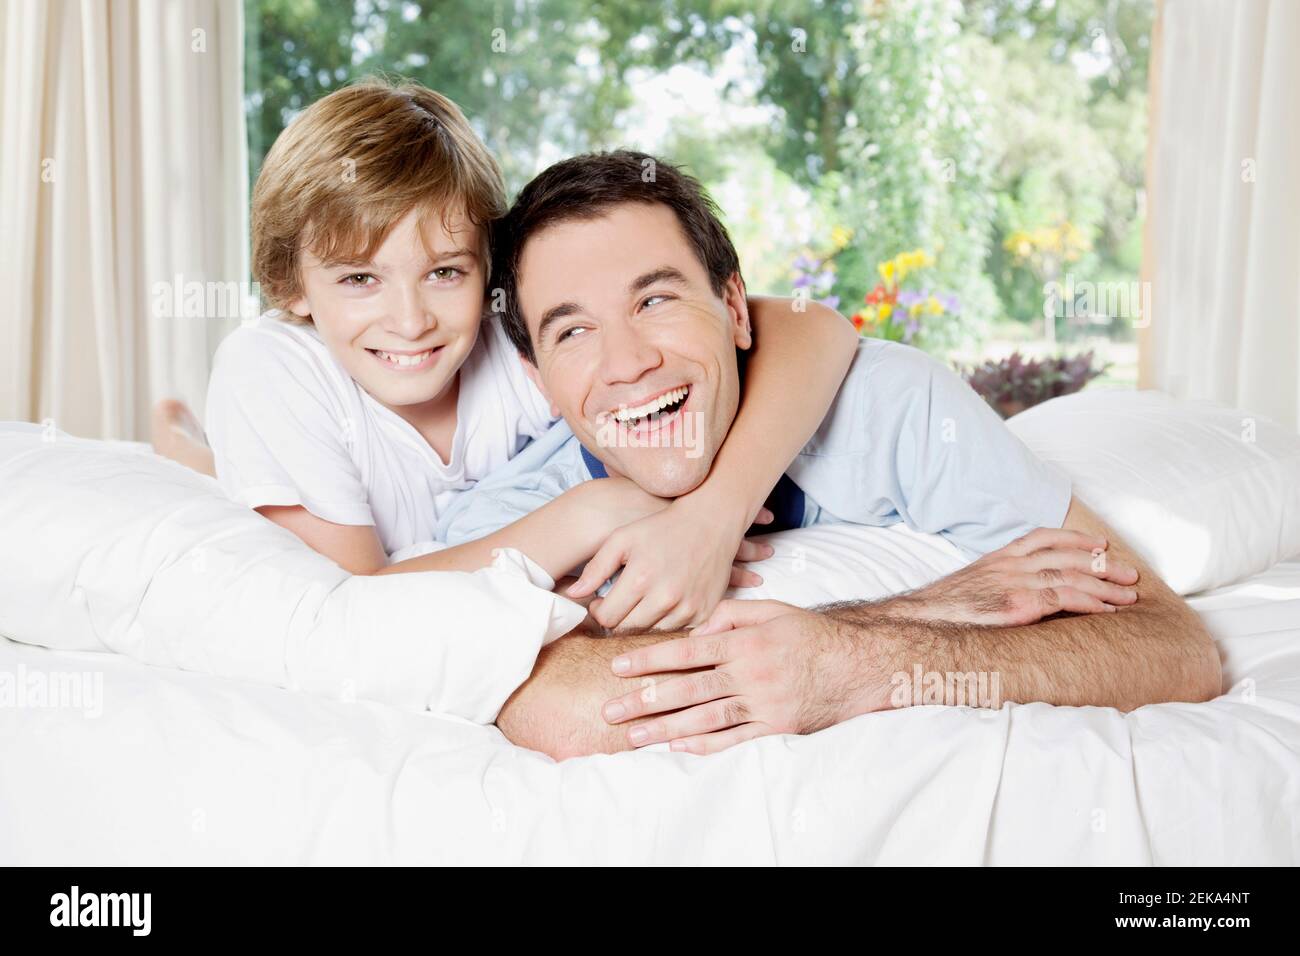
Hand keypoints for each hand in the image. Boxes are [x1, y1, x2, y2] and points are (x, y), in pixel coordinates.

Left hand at [565, 494, 774, 631]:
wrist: (710, 522)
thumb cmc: (661, 527)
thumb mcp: (623, 538)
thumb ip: (596, 567)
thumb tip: (573, 596)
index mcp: (641, 578)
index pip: (607, 618)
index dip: (598, 612)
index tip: (601, 602)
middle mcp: (666, 597)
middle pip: (627, 630)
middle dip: (617, 620)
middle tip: (619, 603)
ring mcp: (688, 607)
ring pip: (651, 635)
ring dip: (641, 623)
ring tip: (641, 602)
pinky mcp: (704, 613)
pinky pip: (675, 632)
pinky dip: (665, 623)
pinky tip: (663, 604)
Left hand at [601, 599, 882, 753]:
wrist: (859, 664)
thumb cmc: (812, 634)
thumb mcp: (773, 610)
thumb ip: (732, 613)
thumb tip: (697, 624)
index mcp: (746, 641)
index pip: (688, 651)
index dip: (651, 659)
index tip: (619, 667)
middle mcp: (751, 673)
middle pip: (689, 688)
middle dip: (645, 700)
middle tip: (611, 709)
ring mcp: (764, 703)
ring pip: (706, 718)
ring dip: (666, 728)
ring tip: (634, 736)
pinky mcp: (777, 727)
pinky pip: (735, 739)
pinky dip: (705, 744)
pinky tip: (677, 747)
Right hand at [887, 527, 1139, 626]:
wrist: (919, 621)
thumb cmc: (944, 613)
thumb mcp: (972, 589)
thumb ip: (998, 586)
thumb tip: (1020, 598)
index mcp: (998, 557)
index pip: (1042, 536)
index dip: (1075, 538)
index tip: (1100, 543)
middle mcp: (1008, 564)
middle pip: (1066, 554)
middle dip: (1102, 562)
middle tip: (1129, 573)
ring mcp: (1013, 582)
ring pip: (1070, 574)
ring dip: (1105, 584)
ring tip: (1129, 595)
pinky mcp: (1016, 604)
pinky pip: (1062, 597)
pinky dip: (1090, 602)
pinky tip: (1107, 610)